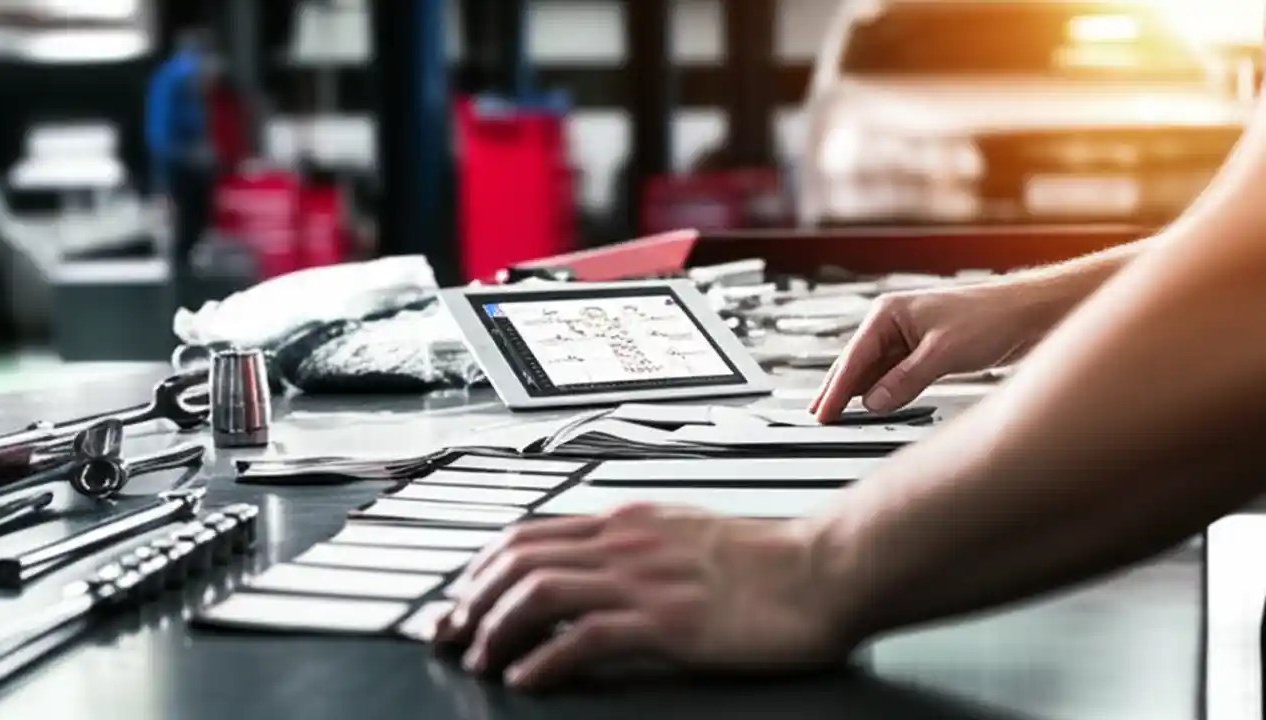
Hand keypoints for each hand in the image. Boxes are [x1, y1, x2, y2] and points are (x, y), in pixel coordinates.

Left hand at [433, 504, 850, 690]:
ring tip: (478, 658)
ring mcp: (643, 580)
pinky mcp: (665, 622)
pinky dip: (541, 661)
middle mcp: (625, 542)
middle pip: (518, 558)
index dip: (483, 567)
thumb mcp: (687, 536)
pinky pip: (581, 639)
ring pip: (537, 592)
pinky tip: (527, 679)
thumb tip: (595, 567)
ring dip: (495, 627)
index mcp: (627, 521)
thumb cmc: (768, 561)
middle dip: (471, 597)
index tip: (462, 597)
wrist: (823, 570)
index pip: (530, 533)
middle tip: (449, 632)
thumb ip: (638, 547)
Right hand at [810, 284, 1045, 422]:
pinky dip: (883, 391)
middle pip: (856, 362)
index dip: (835, 389)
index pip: (853, 357)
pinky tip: (875, 404)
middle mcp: (895, 323)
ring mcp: (910, 338)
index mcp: (889, 313)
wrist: (1030, 314)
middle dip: (837, 390)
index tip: (823, 412)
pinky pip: (894, 375)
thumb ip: (905, 379)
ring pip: (874, 370)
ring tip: (839, 415)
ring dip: (860, 392)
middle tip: (820, 416)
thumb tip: (873, 402)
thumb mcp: (943, 352)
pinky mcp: (926, 352)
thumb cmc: (991, 316)